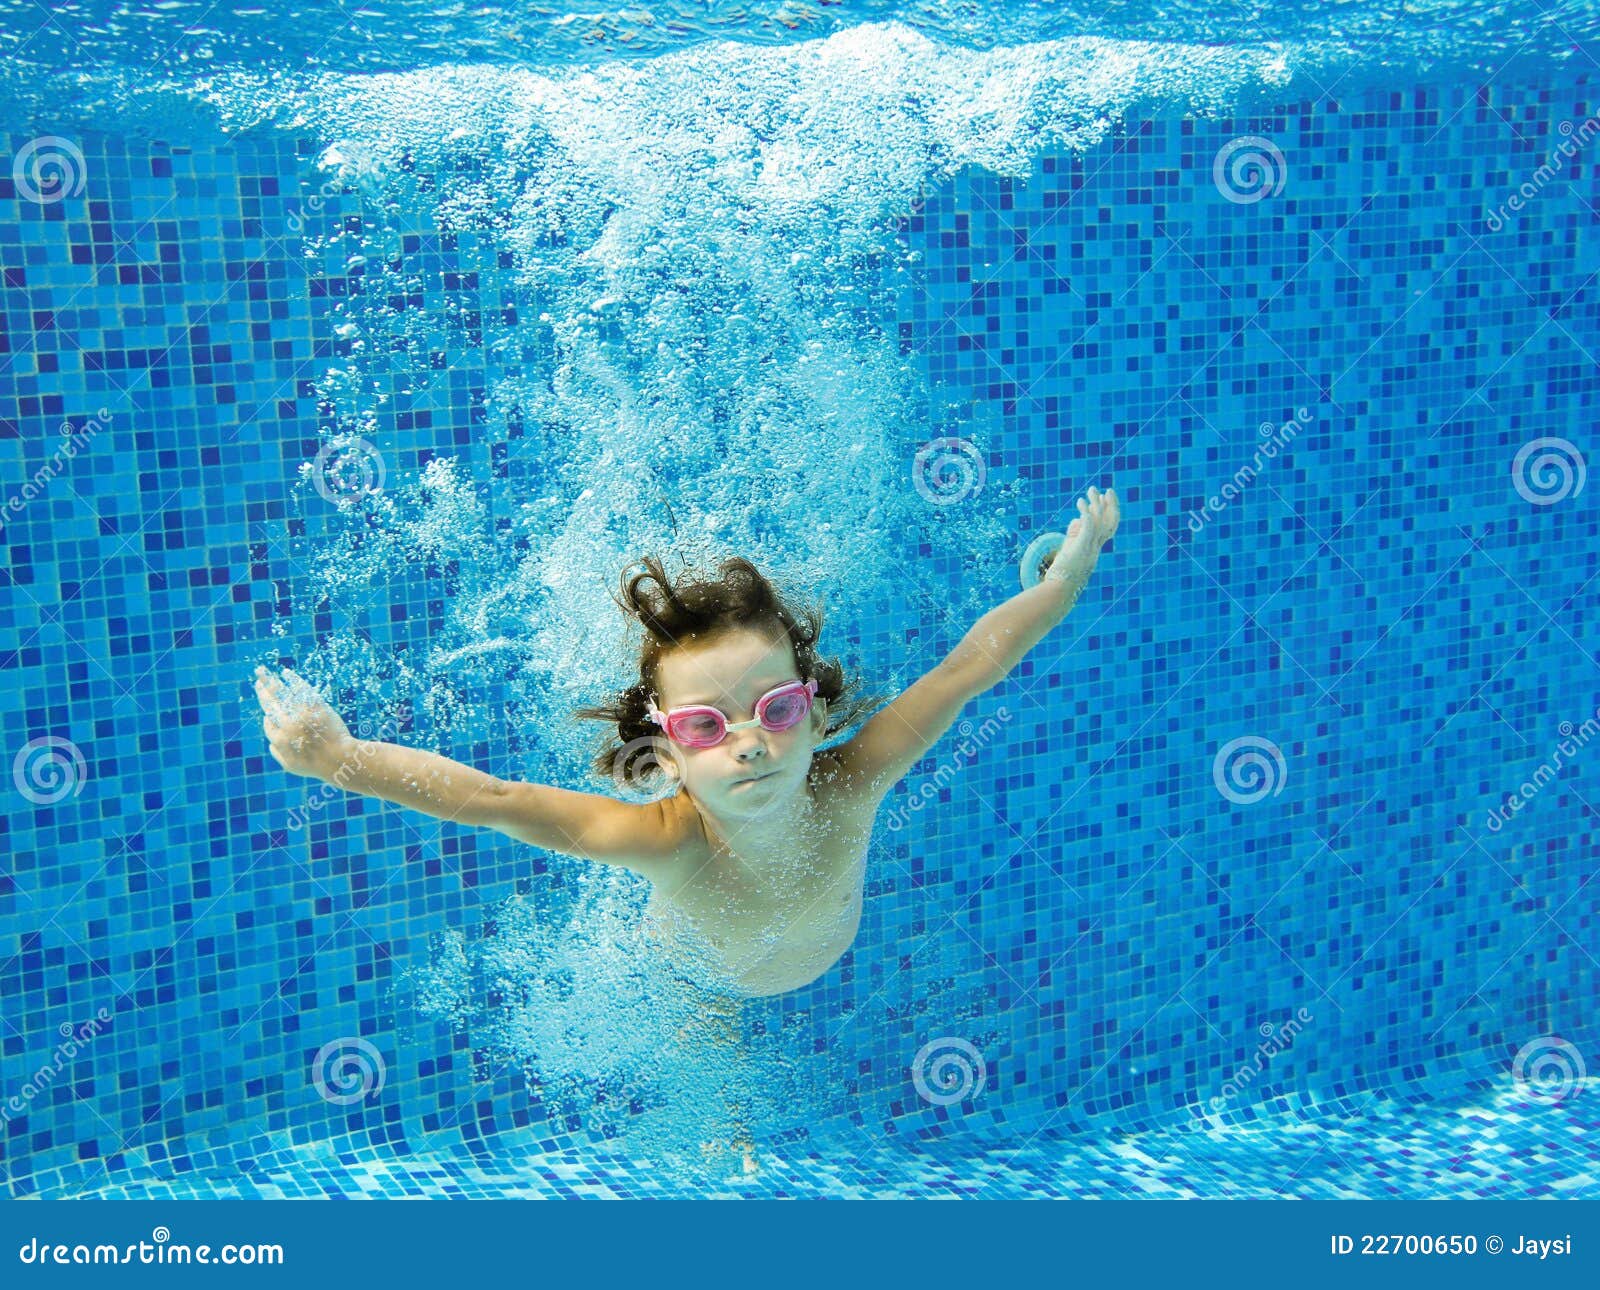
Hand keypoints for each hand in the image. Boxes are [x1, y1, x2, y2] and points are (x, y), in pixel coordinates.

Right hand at [254, 664, 355, 779]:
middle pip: (270, 704)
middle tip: (259, 682)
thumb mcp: (292, 767)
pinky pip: (301, 690)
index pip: (269, 723)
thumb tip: (272, 743)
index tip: (270, 712)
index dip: (269, 717)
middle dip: (262, 692)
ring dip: (271, 682)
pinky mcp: (315, 706)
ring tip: (263, 673)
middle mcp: (287, 725)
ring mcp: (300, 714)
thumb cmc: (318, 765)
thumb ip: (278, 755)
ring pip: (281, 694)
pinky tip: (286, 673)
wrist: (340, 759)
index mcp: (279, 739)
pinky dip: (292, 680)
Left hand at [1044, 484, 1119, 585]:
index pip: (1107, 528)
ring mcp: (1090, 548)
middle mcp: (1096, 549)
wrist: (1059, 591)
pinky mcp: (1081, 547)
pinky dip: (1086, 512)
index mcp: (1094, 550)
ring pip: (1100, 521)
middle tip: (1107, 490)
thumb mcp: (1069, 551)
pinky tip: (1080, 502)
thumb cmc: (1061, 575)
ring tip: (1091, 489)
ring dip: (1096, 503)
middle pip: (1110, 523)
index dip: (1108, 512)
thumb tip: (1075, 520)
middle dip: (1111, 505)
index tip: (1104, 498)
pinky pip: (1088, 526)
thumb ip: (1074, 535)